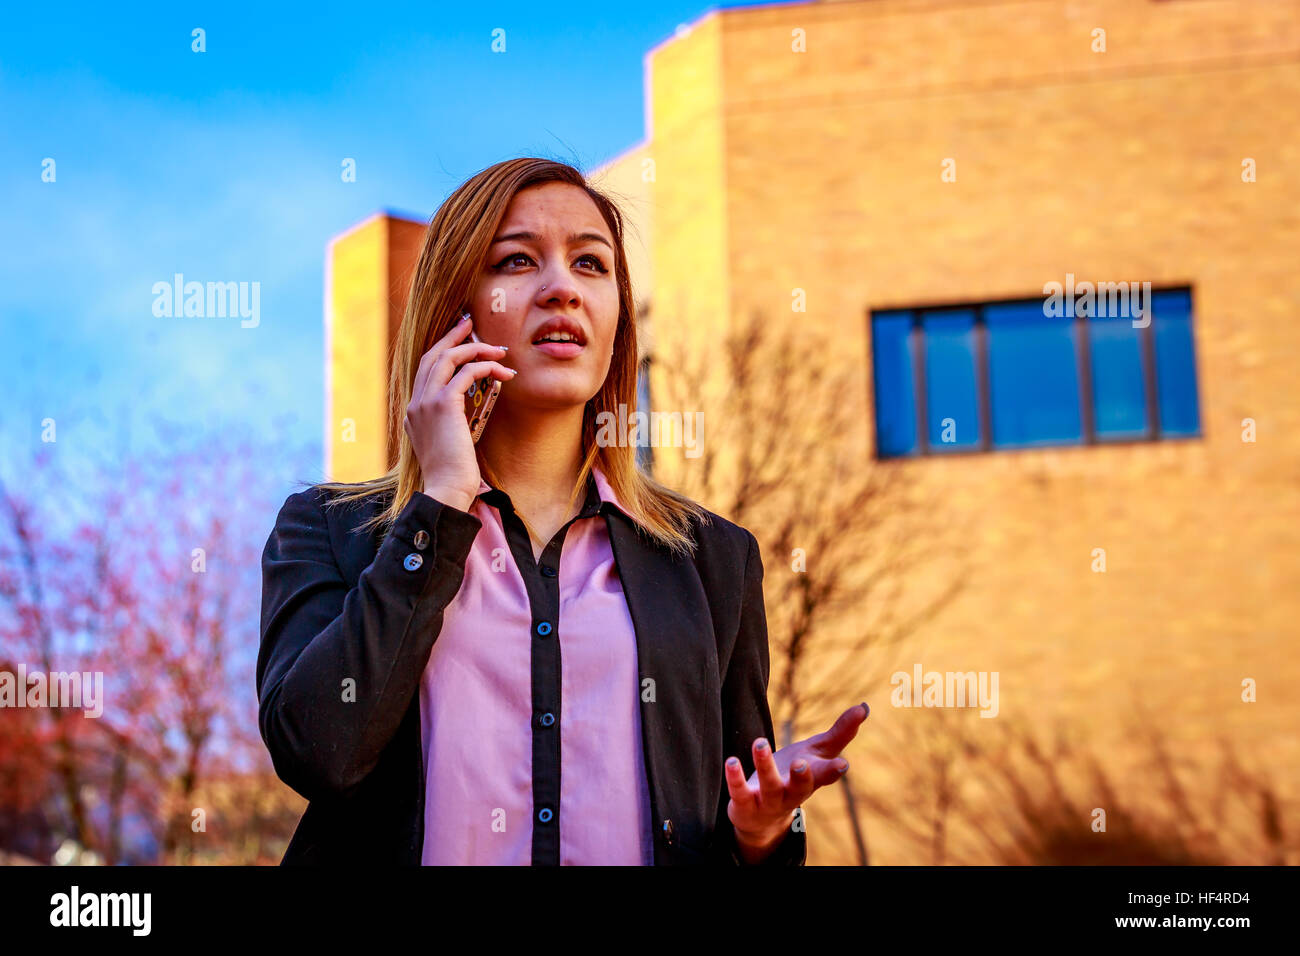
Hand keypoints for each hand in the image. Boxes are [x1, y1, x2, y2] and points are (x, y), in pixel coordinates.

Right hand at [403, 313, 515, 511]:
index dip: (442, 350)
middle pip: (432, 355)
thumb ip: (449, 424)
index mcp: (413, 411)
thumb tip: (466, 412)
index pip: (426, 369)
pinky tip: (503, 371)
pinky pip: (466, 373)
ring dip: (475, 349)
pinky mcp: (443, 405)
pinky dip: (485, 367)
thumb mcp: (447, 444)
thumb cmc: (452, 474)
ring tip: (499, 349)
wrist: (446, 489)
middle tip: (470, 323)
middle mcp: (415, 402)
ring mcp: (425, 402)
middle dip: (453, 336)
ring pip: (448, 358)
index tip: (459, 338)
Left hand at [724, 702, 868, 859]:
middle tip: (801, 763)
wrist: (763, 817)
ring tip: (760, 743)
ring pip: (769, 786)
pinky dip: (736, 779)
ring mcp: (769, 802)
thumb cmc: (794, 776)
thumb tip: (864, 707)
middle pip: (800, 787)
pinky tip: (732, 762)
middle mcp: (793, 793)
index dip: (833, 771)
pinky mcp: (745, 805)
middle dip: (802, 777)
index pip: (825, 776)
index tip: (842, 765)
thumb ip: (840, 733)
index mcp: (811, 779)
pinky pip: (740, 793)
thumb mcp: (816, 753)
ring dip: (764, 765)